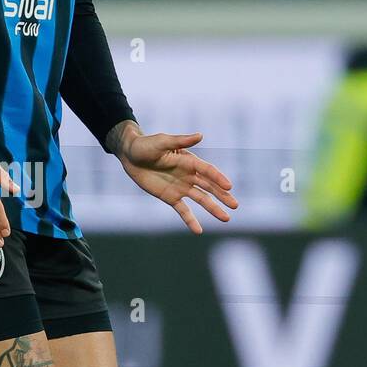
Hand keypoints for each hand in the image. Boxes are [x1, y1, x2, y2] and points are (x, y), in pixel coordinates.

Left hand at [108, 121, 237, 233]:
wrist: (131, 156)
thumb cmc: (146, 145)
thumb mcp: (162, 142)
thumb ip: (180, 141)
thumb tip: (200, 135)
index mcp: (189, 161)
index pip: (208, 171)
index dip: (218, 178)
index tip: (229, 187)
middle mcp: (189, 175)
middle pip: (210, 187)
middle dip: (223, 196)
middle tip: (235, 205)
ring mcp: (181, 187)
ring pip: (201, 199)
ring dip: (213, 209)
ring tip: (226, 219)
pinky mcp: (171, 197)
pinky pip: (183, 210)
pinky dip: (191, 220)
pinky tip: (199, 231)